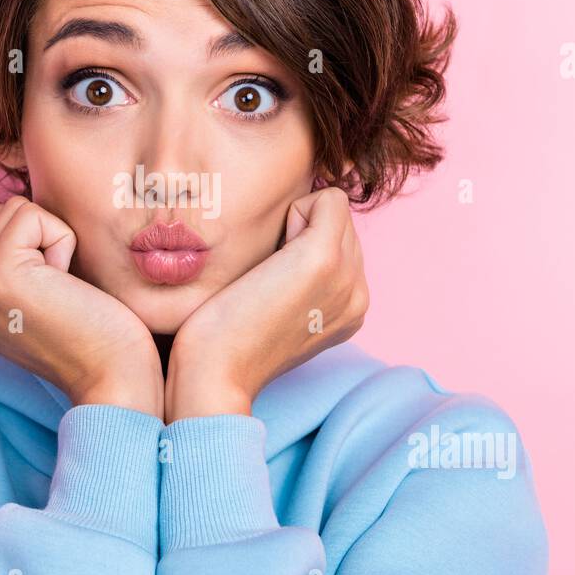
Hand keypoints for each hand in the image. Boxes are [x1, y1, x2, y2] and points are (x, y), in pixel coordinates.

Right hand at [0, 195, 163, 418]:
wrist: (115, 378)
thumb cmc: (101, 337)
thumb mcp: (45, 298)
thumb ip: (20, 263)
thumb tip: (20, 213)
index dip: (39, 245)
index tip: (57, 295)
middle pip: (1, 214)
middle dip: (43, 238)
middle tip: (63, 290)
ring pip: (14, 210)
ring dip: (53, 238)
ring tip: (64, 287)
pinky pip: (31, 215)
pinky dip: (61, 240)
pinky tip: (67, 283)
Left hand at [165, 187, 367, 423]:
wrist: (215, 376)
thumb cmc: (226, 341)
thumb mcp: (276, 308)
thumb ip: (296, 276)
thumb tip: (293, 230)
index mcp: (350, 309)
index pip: (342, 242)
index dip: (301, 244)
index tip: (272, 284)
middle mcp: (359, 294)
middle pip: (341, 222)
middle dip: (302, 230)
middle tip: (267, 277)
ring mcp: (348, 277)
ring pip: (335, 208)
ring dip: (296, 223)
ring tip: (269, 271)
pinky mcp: (324, 259)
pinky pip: (329, 198)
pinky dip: (295, 212)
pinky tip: (270, 257)